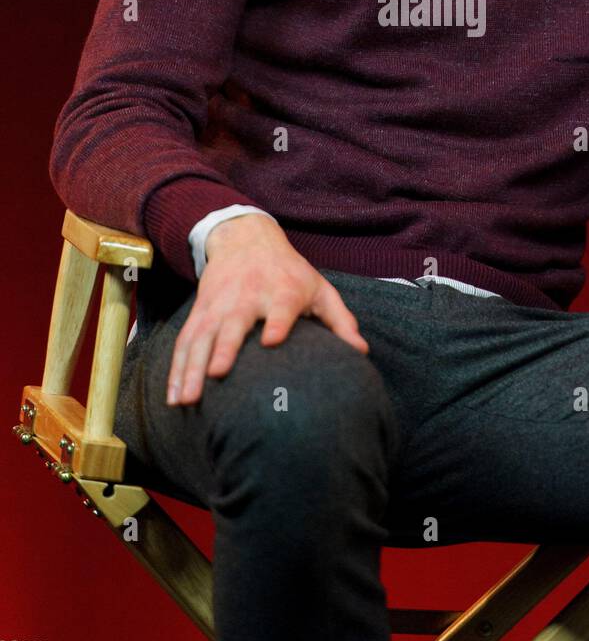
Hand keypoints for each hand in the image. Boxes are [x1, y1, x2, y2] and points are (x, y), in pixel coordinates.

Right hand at [166, 214, 368, 405]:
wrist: (247, 240)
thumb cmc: (290, 273)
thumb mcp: (319, 288)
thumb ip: (340, 320)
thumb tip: (362, 352)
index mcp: (281, 292)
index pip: (280, 308)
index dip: (276, 322)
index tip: (271, 340)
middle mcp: (247, 297)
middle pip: (233, 323)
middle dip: (224, 348)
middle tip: (218, 374)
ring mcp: (219, 306)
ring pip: (201, 337)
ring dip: (191, 368)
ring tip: (187, 401)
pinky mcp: (200, 313)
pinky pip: (185, 343)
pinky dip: (176, 370)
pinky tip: (174, 398)